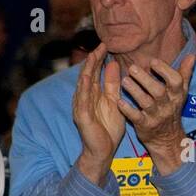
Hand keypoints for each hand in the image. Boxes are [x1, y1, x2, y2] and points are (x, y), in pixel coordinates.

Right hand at [72, 45, 123, 180]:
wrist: (103, 150)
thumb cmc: (108, 127)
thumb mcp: (114, 102)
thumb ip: (113, 85)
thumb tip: (113, 64)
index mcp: (93, 94)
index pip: (95, 73)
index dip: (99, 59)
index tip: (106, 45)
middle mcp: (85, 98)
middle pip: (87, 75)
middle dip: (93, 60)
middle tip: (100, 45)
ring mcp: (81, 106)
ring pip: (83, 85)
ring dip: (87, 71)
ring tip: (92, 56)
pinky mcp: (81, 116)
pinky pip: (82, 101)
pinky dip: (83, 89)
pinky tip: (86, 79)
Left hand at [120, 54, 195, 169]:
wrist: (167, 137)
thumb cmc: (172, 108)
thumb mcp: (181, 92)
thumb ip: (184, 73)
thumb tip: (192, 54)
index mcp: (177, 94)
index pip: (175, 81)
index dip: (165, 71)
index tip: (153, 61)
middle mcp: (168, 105)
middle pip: (158, 91)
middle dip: (145, 79)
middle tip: (132, 68)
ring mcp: (157, 116)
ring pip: (146, 103)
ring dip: (135, 91)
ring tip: (124, 80)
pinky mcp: (145, 125)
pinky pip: (136, 117)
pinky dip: (128, 110)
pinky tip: (119, 102)